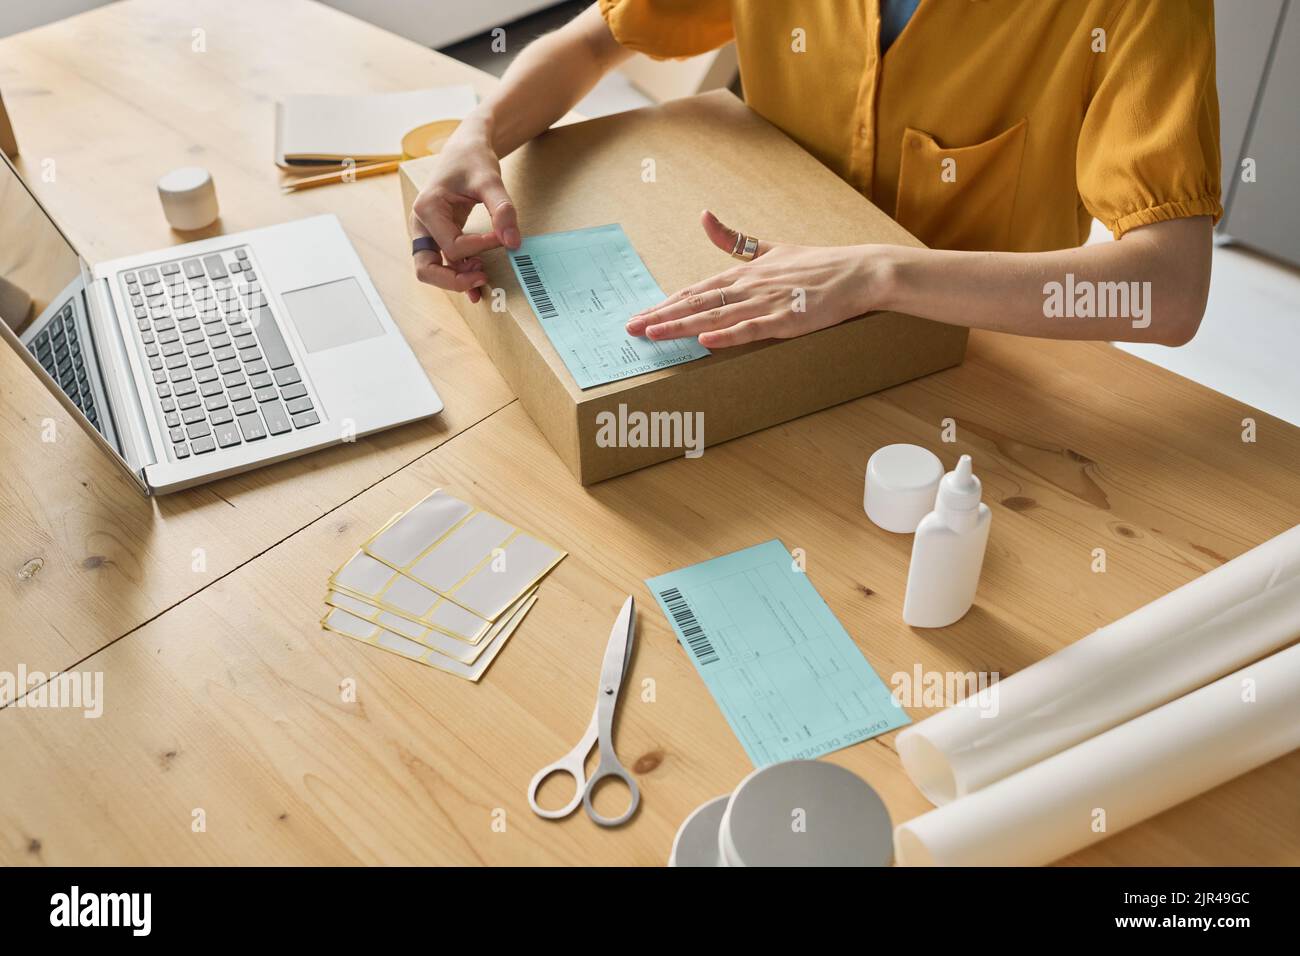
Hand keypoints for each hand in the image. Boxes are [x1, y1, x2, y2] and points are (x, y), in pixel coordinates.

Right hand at [410, 122, 520, 303]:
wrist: (466, 148)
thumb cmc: (474, 160)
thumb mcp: (491, 180)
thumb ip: (502, 210)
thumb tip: (513, 243)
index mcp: (427, 208)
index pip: (452, 245)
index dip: (481, 248)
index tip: (503, 237)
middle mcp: (420, 223)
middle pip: (427, 268)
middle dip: (454, 279)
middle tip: (484, 278)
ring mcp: (426, 232)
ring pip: (431, 271)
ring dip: (455, 280)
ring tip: (483, 277)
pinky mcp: (437, 236)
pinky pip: (443, 263)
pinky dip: (457, 274)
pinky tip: (477, 281)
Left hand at [625, 211, 881, 347]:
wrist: (859, 272)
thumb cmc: (817, 264)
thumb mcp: (771, 247)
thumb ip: (734, 239)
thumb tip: (703, 215)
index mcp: (744, 272)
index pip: (695, 290)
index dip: (666, 303)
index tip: (641, 315)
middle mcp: (749, 285)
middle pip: (696, 303)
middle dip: (661, 316)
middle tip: (631, 329)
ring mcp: (767, 302)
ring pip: (716, 316)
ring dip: (682, 326)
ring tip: (653, 335)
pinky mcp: (787, 318)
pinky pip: (752, 328)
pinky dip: (728, 334)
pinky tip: (706, 340)